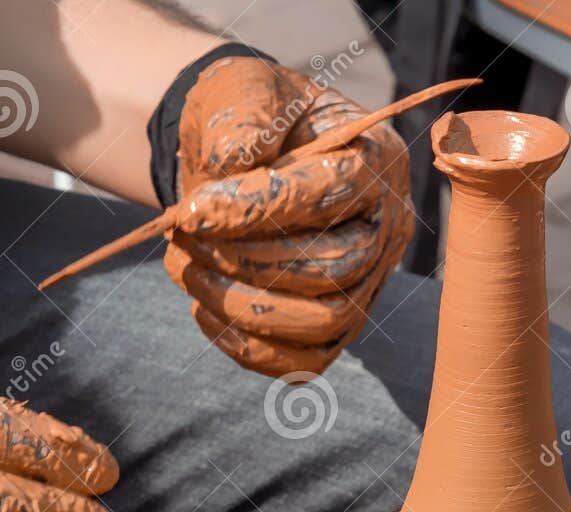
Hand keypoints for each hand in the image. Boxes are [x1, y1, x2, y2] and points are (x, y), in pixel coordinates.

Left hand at [163, 56, 413, 376]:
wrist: (239, 155)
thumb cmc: (250, 118)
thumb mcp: (243, 90)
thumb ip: (243, 118)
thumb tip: (232, 167)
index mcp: (377, 161)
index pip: (338, 192)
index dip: (264, 207)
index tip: (197, 207)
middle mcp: (384, 231)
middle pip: (336, 269)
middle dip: (248, 258)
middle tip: (185, 232)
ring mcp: (365, 286)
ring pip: (323, 322)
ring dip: (243, 303)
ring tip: (187, 263)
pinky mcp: (334, 328)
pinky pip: (305, 362)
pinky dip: (247, 345)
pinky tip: (202, 306)